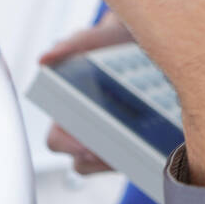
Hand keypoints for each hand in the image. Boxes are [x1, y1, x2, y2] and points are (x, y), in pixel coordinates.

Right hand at [40, 9, 133, 173]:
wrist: (140, 41)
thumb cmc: (108, 43)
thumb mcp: (91, 39)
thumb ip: (70, 46)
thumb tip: (44, 59)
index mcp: (68, 112)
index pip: (57, 140)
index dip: (68, 146)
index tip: (86, 145)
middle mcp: (86, 129)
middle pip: (81, 161)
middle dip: (97, 160)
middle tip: (117, 150)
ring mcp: (112, 136)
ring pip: (108, 164)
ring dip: (121, 161)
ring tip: (141, 148)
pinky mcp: (136, 138)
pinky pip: (135, 158)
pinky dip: (144, 155)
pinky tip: (160, 144)